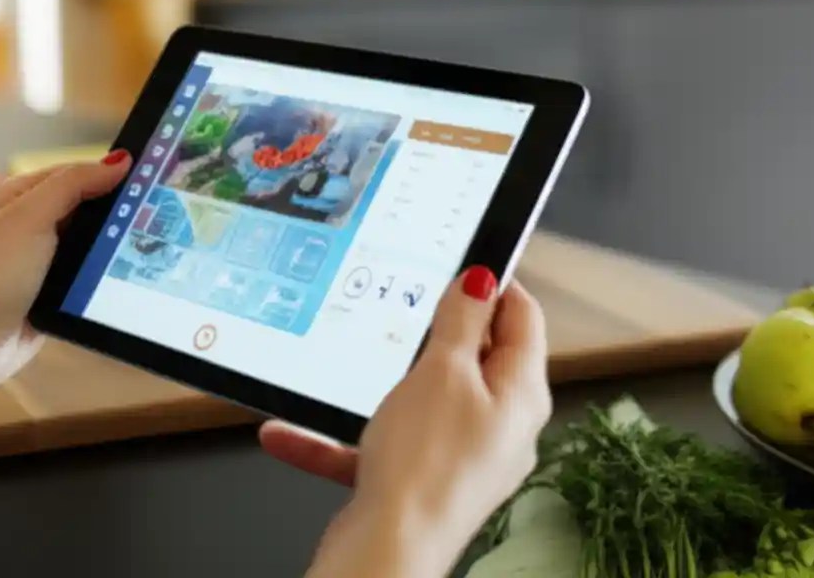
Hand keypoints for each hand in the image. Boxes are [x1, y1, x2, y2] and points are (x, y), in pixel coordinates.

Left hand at [0, 150, 130, 396]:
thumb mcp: (30, 218)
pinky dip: (102, 281)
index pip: (76, 174)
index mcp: (20, 197)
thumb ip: (73, 185)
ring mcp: (41, 264)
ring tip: (153, 248)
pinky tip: (130, 281)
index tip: (153, 179)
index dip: (111, 175)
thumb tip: (119, 161)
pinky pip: (86, 281)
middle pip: (87, 211)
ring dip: (111, 252)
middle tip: (162, 216)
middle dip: (116, 215)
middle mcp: (31, 227)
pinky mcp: (51, 297)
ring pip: (90, 248)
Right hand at [263, 269, 551, 576]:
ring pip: (421, 405)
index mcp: (520, 395)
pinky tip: (291, 433)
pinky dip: (341, 439)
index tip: (462, 263)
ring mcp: (460, 460)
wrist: (390, 550)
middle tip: (402, 305)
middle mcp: (499, 429)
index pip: (522, 320)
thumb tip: (481, 281)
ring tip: (345, 363)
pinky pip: (380, 449)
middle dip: (434, 333)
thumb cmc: (425, 466)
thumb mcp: (442, 371)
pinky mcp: (421, 485)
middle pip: (475, 361)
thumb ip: (461, 321)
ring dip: (376, 387)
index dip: (494, 285)